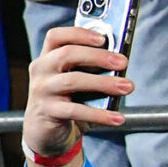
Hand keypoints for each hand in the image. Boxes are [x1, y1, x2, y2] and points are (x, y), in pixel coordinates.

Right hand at [23, 25, 130, 166]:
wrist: (44, 132)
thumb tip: (119, 63)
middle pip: (66, 54)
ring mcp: (41, 90)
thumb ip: (89, 70)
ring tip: (126, 87)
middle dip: (98, 56)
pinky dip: (100, 114)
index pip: (57, 37)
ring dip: (103, 83)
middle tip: (122, 62)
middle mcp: (41, 70)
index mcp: (47, 58)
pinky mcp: (47, 111)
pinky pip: (75, 110)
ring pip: (73, 80)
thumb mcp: (75, 81)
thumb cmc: (65, 101)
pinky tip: (117, 118)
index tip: (103, 38)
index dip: (79, 33)